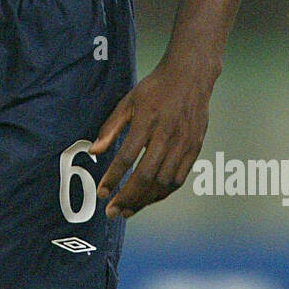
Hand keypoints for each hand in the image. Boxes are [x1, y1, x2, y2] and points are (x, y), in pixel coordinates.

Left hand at [89, 60, 211, 218]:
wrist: (190, 76)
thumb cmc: (155, 88)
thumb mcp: (128, 101)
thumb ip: (110, 127)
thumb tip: (94, 151)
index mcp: (147, 121)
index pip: (127, 157)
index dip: (113, 178)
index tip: (102, 193)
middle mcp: (167, 134)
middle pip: (146, 175)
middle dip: (127, 197)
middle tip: (112, 212)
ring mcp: (184, 143)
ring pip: (164, 181)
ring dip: (144, 200)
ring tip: (128, 210)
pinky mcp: (195, 148)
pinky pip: (179, 178)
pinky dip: (163, 193)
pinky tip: (149, 199)